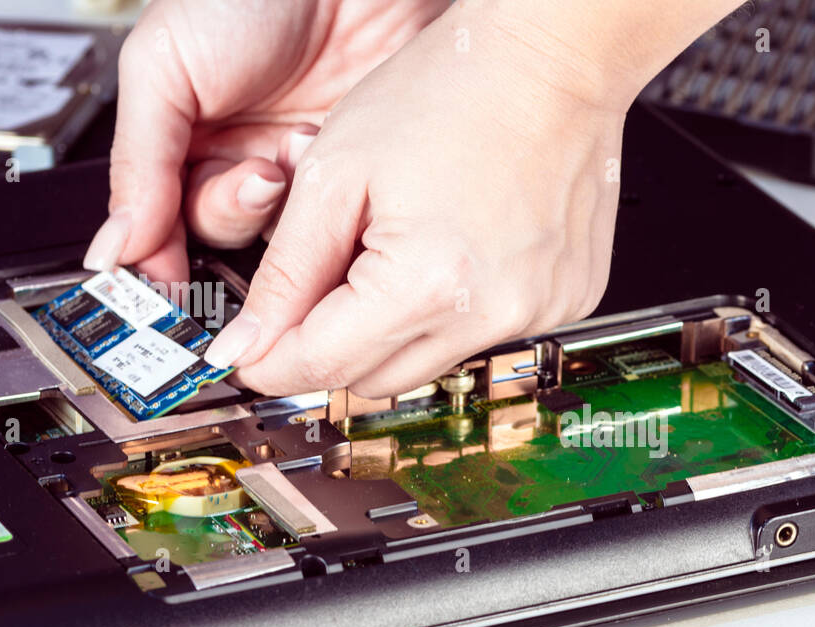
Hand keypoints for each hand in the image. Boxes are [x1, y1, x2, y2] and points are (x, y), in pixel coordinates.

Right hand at [85, 0, 450, 288]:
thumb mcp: (162, 67)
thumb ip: (138, 162)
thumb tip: (116, 244)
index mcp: (180, 138)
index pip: (161, 223)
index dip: (160, 255)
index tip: (162, 280)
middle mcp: (237, 158)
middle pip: (222, 233)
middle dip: (235, 210)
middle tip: (253, 179)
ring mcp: (295, 168)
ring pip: (278, 235)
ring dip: (282, 198)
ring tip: (292, 144)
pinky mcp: (348, 176)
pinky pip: (332, 220)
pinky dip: (327, 191)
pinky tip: (322, 141)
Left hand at [208, 6, 628, 396]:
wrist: (554, 57)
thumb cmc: (450, 91)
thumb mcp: (333, 174)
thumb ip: (285, 272)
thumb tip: (249, 346)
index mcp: (426, 283)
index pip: (321, 365)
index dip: (271, 362)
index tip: (250, 353)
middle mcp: (489, 313)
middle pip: (373, 380)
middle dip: (331, 345)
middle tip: (323, 284)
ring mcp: (536, 313)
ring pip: (427, 364)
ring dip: (392, 330)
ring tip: (395, 252)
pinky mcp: (564, 302)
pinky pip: (483, 335)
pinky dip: (453, 310)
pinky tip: (454, 251)